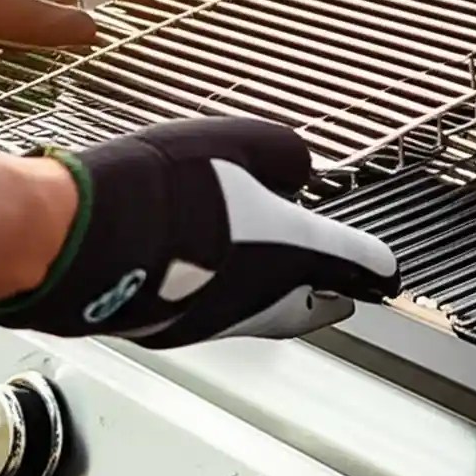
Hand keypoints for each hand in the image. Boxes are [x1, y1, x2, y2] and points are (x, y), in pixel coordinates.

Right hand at [0, 117, 400, 346]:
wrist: (88, 238)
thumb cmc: (168, 191)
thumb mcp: (241, 143)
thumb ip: (281, 155)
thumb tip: (292, 171)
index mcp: (301, 252)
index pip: (362, 265)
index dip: (378, 266)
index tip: (388, 273)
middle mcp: (268, 300)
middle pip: (315, 306)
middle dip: (327, 292)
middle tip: (336, 285)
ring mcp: (220, 322)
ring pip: (263, 314)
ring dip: (272, 292)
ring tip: (265, 265)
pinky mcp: (176, 332)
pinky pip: (214, 314)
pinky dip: (221, 294)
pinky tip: (203, 267)